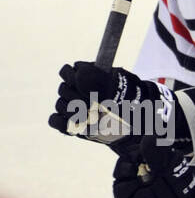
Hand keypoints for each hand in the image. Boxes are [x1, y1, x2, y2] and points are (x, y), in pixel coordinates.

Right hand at [48, 62, 174, 145]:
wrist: (137, 121)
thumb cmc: (130, 99)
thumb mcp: (119, 85)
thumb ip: (98, 78)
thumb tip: (79, 75)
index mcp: (86, 76)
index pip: (66, 72)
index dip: (72, 77)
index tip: (85, 85)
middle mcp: (76, 90)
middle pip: (63, 90)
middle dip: (77, 98)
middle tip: (93, 105)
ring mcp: (72, 107)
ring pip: (60, 104)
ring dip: (73, 111)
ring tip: (90, 117)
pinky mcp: (71, 124)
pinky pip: (55, 120)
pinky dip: (62, 122)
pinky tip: (76, 125)